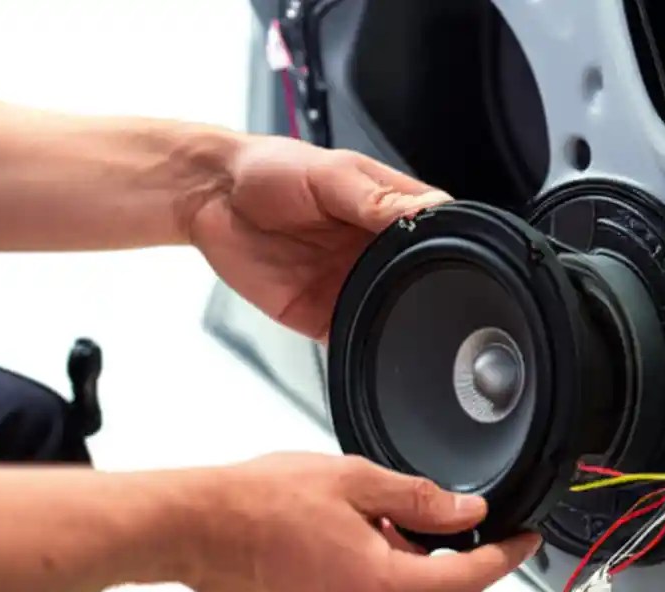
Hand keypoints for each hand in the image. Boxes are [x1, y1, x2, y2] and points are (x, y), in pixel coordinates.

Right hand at [186, 452, 540, 591]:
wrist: (193, 528)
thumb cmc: (258, 503)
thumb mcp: (353, 480)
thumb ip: (419, 498)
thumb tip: (467, 513)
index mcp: (376, 583)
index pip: (465, 580)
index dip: (504, 560)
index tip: (523, 543)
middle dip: (430, 554)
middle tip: (404, 513)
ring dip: (389, 568)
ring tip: (352, 524)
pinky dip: (354, 585)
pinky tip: (326, 550)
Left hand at [188, 135, 451, 340]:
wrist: (210, 199)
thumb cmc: (267, 170)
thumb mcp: (329, 173)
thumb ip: (376, 198)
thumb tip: (429, 210)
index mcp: (389, 209)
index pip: (441, 232)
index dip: (454, 249)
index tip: (455, 260)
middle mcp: (377, 250)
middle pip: (424, 281)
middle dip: (429, 293)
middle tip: (423, 295)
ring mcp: (353, 285)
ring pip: (395, 317)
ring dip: (400, 324)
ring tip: (401, 322)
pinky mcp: (325, 315)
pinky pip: (355, 340)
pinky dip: (364, 348)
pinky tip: (370, 344)